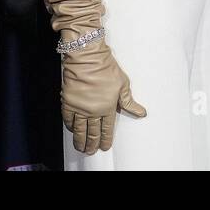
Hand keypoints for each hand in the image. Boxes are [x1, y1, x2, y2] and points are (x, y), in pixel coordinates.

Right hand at [60, 38, 145, 154]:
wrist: (87, 58)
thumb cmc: (106, 68)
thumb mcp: (123, 84)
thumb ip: (129, 101)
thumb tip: (141, 112)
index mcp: (107, 107)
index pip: (107, 129)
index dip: (106, 139)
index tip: (105, 146)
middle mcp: (93, 111)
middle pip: (92, 132)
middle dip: (92, 143)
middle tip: (91, 151)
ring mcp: (79, 108)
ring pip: (79, 130)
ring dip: (80, 140)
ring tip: (81, 147)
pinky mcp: (68, 102)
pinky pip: (68, 119)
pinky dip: (70, 127)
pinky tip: (72, 130)